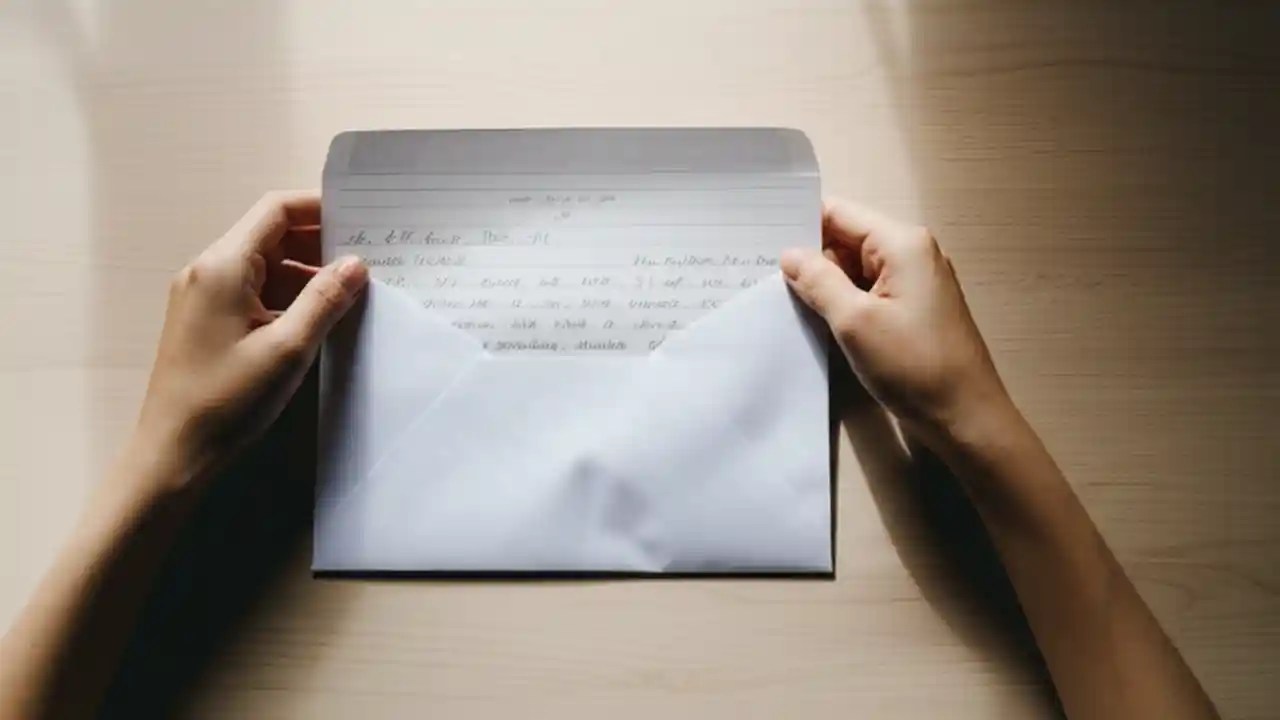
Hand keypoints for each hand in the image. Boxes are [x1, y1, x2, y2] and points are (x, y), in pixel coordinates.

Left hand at [133, 191, 366, 494]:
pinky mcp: (207, 320)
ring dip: (306, 275)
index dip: (320, 209)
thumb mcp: (288, 349)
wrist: (173, 452)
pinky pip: (254, 292)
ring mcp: (204, 296)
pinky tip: (317, 319)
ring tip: (351, 295)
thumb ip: (324, 300)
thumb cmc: (228, 400)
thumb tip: (356, 264)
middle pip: (271, 236)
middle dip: (319, 245)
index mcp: (223, 266)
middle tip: (367, 261)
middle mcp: (208, 271)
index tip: (362, 221)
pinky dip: (288, 297)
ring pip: (265, 266)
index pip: (275, 211)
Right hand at [781, 198, 1010, 443]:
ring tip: (782, 298)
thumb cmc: (913, 365)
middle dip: (809, 256)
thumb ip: (819, 281)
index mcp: (902, 243)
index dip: (800, 224)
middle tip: (762, 273)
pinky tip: (817, 318)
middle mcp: (911, 253)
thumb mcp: (855, 322)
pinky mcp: (913, 309)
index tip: (759, 239)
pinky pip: (869, 291)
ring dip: (825, 283)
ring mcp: (914, 281)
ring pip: (855, 268)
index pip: (839, 213)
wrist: (965, 417)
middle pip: (846, 239)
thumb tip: (790, 255)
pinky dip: (844, 301)